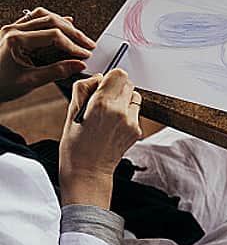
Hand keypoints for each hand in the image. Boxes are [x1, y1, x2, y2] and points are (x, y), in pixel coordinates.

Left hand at [0, 8, 95, 102]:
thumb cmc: (0, 85)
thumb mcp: (30, 81)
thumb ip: (56, 72)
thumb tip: (78, 65)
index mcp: (15, 40)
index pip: (53, 36)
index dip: (72, 46)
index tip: (84, 55)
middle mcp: (13, 30)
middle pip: (51, 21)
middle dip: (73, 33)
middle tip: (88, 44)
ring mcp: (12, 29)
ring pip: (44, 16)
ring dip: (64, 25)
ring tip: (78, 35)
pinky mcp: (14, 32)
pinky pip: (35, 19)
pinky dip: (52, 21)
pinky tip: (64, 24)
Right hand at [59, 70, 142, 208]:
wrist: (88, 170)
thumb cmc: (75, 143)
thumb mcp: (71, 111)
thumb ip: (84, 88)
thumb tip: (98, 77)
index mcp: (102, 104)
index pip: (119, 74)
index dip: (109, 77)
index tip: (102, 84)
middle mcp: (121, 112)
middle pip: (129, 84)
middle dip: (116, 88)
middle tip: (102, 100)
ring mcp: (132, 122)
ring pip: (134, 97)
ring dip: (124, 100)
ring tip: (108, 113)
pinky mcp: (137, 131)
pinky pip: (135, 112)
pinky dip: (127, 113)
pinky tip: (113, 124)